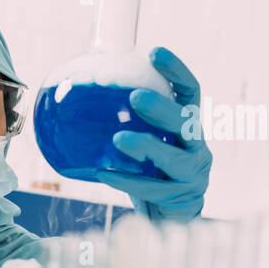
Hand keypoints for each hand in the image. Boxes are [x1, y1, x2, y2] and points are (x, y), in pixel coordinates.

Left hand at [95, 47, 210, 220]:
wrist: (167, 215)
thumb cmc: (149, 172)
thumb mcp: (141, 142)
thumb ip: (122, 121)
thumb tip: (71, 95)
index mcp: (187, 125)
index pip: (189, 91)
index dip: (176, 71)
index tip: (154, 52)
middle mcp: (197, 145)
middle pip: (186, 122)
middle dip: (162, 108)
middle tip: (135, 97)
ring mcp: (193, 173)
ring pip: (174, 157)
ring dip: (147, 146)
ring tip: (119, 139)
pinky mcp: (181, 197)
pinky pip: (151, 188)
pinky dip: (126, 180)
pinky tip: (103, 174)